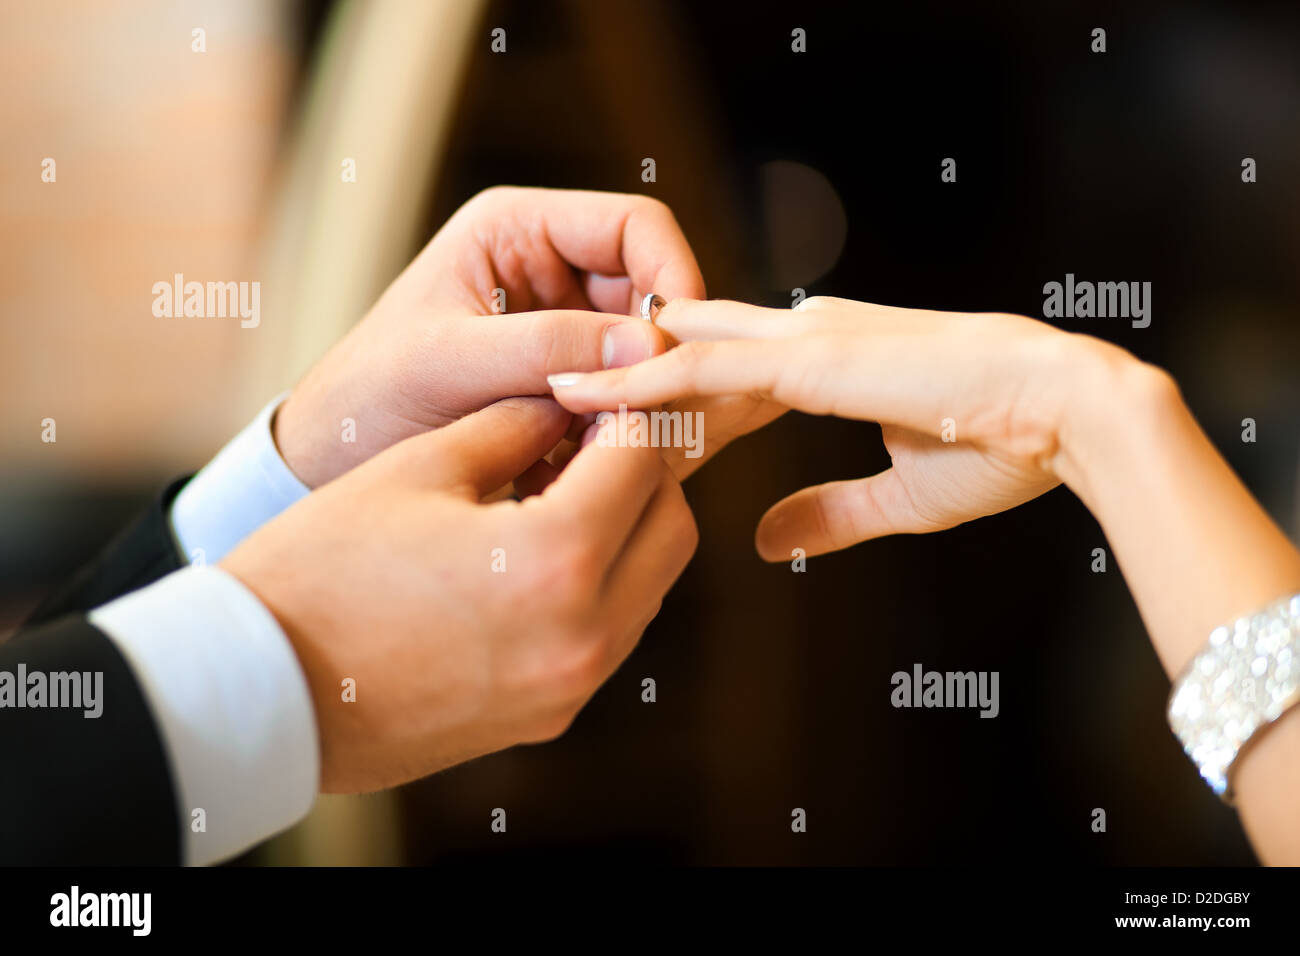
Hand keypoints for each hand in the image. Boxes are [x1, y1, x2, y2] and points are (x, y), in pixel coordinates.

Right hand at [222, 397, 696, 792]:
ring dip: (629, 527)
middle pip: (671, 525)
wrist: (260, 691)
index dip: (628, 409)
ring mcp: (571, 686)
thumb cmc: (321, 569)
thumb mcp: (420, 468)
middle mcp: (584, 633)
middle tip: (591, 435)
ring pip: (652, 583)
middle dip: (644, 469)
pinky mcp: (550, 715)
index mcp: (555, 558)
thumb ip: (514, 426)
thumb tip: (570, 405)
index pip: (642, 458)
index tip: (602, 388)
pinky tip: (544, 551)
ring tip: (566, 488)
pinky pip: (612, 632)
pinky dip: (603, 582)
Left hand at [275, 187, 705, 487]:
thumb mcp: (449, 363)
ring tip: (625, 448)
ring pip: (646, 351)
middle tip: (666, 410)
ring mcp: (562, 329)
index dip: (673, 274)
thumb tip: (648, 344)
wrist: (331, 460)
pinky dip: (624, 430)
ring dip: (645, 397)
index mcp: (518, 230)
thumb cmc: (369, 395)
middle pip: (652, 291)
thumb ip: (545, 348)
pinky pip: (626, 396)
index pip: (634, 226)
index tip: (681, 342)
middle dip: (661, 350)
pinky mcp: (569, 384)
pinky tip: (601, 467)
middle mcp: (550, 270)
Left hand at [549, 296, 1153, 559]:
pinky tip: (595, 396)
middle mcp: (807, 339)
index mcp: (826, 363)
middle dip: (627, 381)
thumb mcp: (896, 498)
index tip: (611, 436)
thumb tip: (768, 540)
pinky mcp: (816, 357)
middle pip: (689, 355)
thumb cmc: (1002, 447)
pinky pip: (712, 367)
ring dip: (618, 375)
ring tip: (543, 393)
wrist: (1065, 414)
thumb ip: (827, 514)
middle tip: (553, 406)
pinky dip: (650, 381)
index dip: (667, 404)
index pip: (722, 379)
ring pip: (685, 353)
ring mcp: (808, 341)